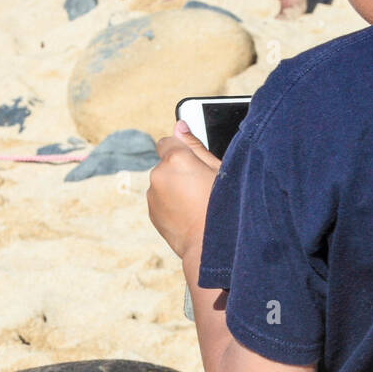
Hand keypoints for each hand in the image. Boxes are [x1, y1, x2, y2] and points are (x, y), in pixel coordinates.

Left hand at [147, 121, 220, 262]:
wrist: (209, 247)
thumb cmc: (221, 207)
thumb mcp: (218, 171)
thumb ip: (196, 145)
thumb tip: (180, 125)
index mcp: (176, 158)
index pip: (169, 140)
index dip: (181, 150)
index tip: (193, 161)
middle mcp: (159, 174)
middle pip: (166, 163)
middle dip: (178, 171)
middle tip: (200, 187)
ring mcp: (152, 194)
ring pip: (162, 183)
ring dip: (173, 188)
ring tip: (195, 204)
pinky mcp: (151, 212)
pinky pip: (160, 200)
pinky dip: (170, 204)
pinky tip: (187, 215)